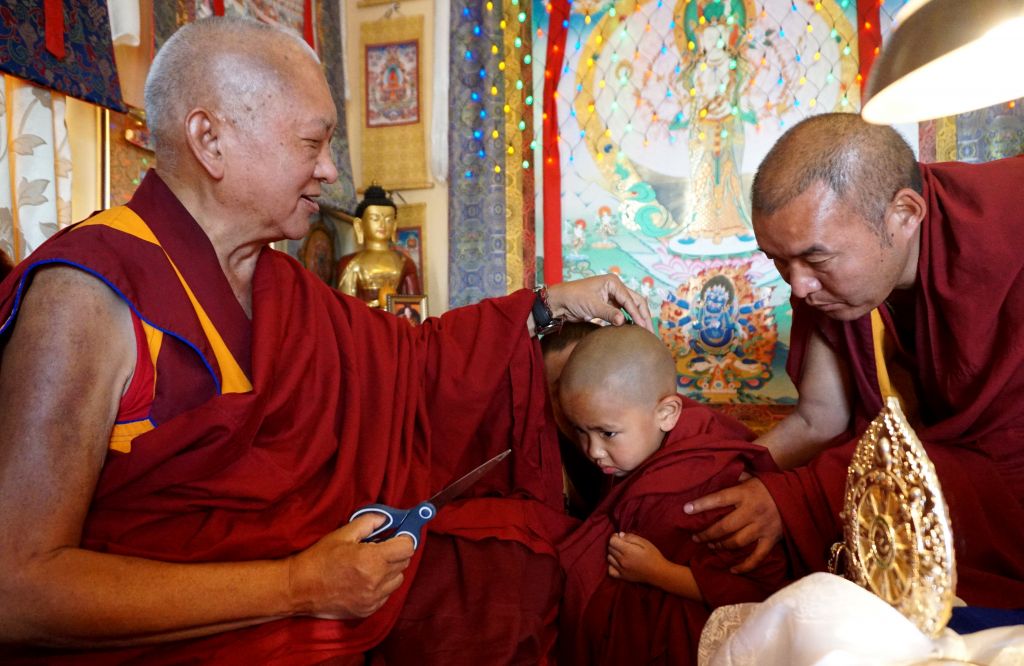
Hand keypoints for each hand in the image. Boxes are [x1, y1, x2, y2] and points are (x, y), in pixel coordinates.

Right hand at [287, 512, 414, 618]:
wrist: (299, 588)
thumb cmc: (319, 558)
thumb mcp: (343, 534)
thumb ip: (369, 522)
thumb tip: (386, 519)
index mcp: (371, 559)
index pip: (407, 547)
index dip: (403, 539)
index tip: (396, 536)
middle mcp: (375, 581)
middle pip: (404, 563)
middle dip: (396, 553)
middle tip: (379, 548)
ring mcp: (373, 599)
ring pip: (397, 579)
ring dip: (390, 570)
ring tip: (371, 565)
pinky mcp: (368, 610)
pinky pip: (386, 594)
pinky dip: (381, 586)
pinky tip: (364, 580)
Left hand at [546, 275, 652, 331]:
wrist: (559, 302)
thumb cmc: (573, 298)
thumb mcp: (592, 305)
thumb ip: (608, 313)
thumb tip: (623, 322)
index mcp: (613, 283)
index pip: (630, 300)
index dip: (638, 314)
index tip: (644, 327)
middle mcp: (615, 288)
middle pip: (635, 302)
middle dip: (643, 316)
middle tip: (650, 332)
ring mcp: (612, 297)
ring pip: (630, 308)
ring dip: (638, 319)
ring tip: (645, 332)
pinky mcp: (607, 306)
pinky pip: (622, 313)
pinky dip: (628, 320)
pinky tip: (633, 330)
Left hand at [607, 532, 666, 583]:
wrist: (659, 572)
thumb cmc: (653, 555)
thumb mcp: (644, 542)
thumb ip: (631, 537)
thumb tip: (620, 535)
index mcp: (628, 551)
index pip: (612, 541)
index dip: (615, 537)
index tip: (620, 537)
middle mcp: (622, 561)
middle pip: (610, 548)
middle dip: (614, 544)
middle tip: (623, 544)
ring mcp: (622, 570)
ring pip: (609, 558)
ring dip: (613, 553)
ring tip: (621, 553)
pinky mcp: (623, 577)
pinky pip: (610, 570)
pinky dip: (612, 565)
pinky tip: (617, 562)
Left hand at [683, 476, 780, 573]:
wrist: (798, 495)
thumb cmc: (769, 485)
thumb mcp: (751, 477)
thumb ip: (734, 479)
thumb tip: (714, 476)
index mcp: (745, 493)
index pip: (718, 499)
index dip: (701, 505)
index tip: (686, 509)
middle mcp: (752, 511)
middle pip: (724, 526)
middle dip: (707, 534)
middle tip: (696, 537)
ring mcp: (762, 527)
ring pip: (736, 542)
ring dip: (721, 546)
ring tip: (711, 546)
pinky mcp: (771, 539)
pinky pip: (757, 557)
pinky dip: (745, 565)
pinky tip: (733, 569)